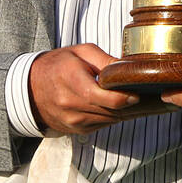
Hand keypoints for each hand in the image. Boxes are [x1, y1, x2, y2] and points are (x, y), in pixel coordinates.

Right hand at [28, 43, 168, 134]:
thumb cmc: (58, 64)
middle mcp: (72, 105)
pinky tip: (122, 107)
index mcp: (73, 82)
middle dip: (132, 106)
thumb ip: (105, 61)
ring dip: (125, 112)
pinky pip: (102, 125)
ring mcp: (73, 121)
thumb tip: (130, 68)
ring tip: (141, 102)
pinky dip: (112, 116)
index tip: (139, 93)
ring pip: (109, 120)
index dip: (127, 98)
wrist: (30, 88)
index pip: (107, 98)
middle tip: (151, 98)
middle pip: (112, 111)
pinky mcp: (76, 130)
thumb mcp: (81, 52)